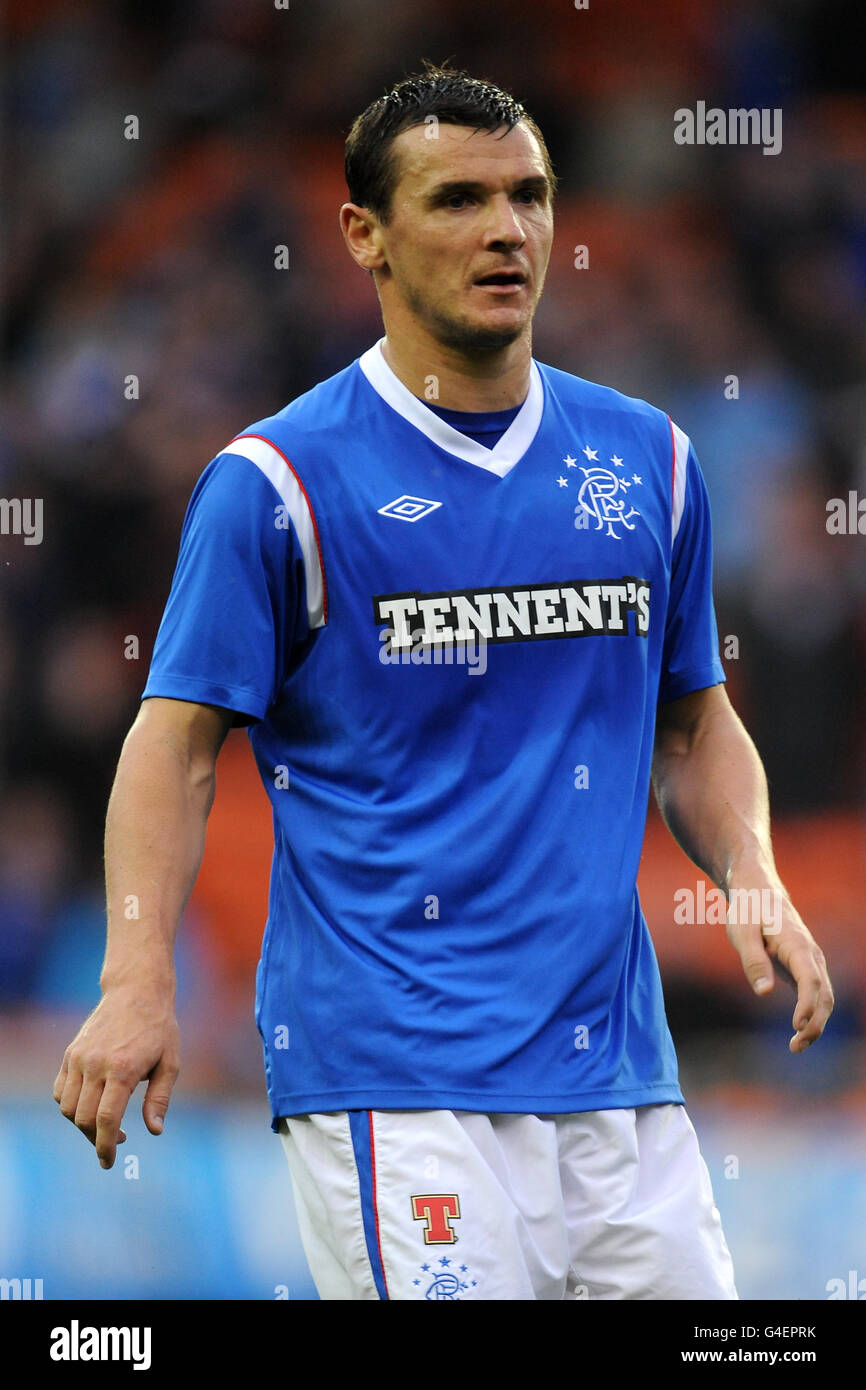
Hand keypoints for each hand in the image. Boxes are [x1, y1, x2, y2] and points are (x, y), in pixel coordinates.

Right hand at [53, 987, 179, 1168]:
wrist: (136, 991)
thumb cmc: (159, 1028)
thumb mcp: (170, 1062)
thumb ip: (160, 1098)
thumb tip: (154, 1131)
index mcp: (122, 1069)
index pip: (106, 1119)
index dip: (105, 1146)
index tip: (109, 1162)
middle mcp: (95, 1064)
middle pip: (84, 1118)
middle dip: (96, 1139)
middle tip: (115, 1142)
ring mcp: (79, 1058)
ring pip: (68, 1108)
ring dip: (83, 1125)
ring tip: (105, 1124)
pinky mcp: (70, 1053)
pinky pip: (61, 1091)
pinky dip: (71, 1106)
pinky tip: (91, 1106)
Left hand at [725, 882, 833, 1051]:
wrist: (757, 888)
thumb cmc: (748, 909)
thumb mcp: (741, 932)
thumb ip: (753, 961)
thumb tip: (764, 993)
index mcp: (797, 944)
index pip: (811, 979)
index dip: (807, 1005)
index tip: (797, 1026)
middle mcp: (811, 954)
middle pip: (824, 994)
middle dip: (815, 1023)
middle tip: (796, 1047)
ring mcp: (810, 960)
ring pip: (824, 996)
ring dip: (816, 1023)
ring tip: (796, 1047)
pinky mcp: (803, 966)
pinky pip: (815, 993)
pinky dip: (812, 1014)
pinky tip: (798, 1031)